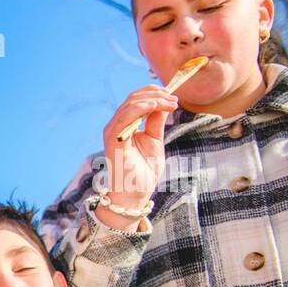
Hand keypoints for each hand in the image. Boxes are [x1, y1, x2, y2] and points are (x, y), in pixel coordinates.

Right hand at [101, 84, 176, 211]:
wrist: (135, 193)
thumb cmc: (143, 171)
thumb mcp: (155, 140)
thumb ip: (155, 121)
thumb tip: (164, 103)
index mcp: (124, 126)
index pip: (135, 101)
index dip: (154, 94)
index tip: (173, 98)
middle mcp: (116, 127)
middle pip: (132, 99)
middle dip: (156, 94)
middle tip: (174, 99)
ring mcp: (113, 133)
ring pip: (130, 104)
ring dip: (152, 99)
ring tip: (170, 102)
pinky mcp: (113, 141)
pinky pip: (125, 117)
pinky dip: (141, 107)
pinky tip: (156, 105)